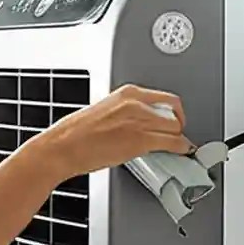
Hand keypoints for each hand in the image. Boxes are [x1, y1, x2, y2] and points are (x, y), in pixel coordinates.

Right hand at [24, 84, 193, 181]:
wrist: (62, 147)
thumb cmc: (75, 133)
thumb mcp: (105, 111)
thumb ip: (126, 113)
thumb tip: (139, 122)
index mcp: (126, 93)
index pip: (164, 97)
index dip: (172, 111)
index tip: (172, 119)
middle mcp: (136, 103)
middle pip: (173, 111)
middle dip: (177, 124)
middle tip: (176, 134)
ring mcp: (139, 121)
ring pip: (175, 127)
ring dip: (179, 137)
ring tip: (177, 144)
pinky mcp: (140, 140)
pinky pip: (172, 142)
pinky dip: (181, 147)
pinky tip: (180, 151)